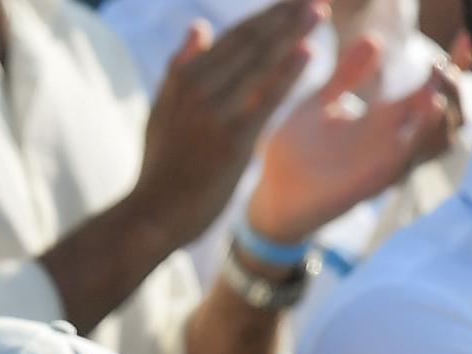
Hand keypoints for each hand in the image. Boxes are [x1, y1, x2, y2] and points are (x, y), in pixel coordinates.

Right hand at [131, 0, 322, 250]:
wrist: (153, 215)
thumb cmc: (160, 167)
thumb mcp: (161, 111)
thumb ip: (180, 68)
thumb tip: (199, 26)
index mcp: (182, 79)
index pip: (232, 37)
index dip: (266, 16)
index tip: (291, 2)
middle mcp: (197, 89)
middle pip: (249, 42)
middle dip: (284, 16)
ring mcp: (214, 113)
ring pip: (258, 63)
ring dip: (291, 33)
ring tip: (318, 11)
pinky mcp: (231, 140)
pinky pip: (266, 99)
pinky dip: (287, 74)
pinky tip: (308, 52)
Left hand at [244, 33, 465, 242]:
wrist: (272, 195)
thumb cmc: (294, 154)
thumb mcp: (320, 104)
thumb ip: (346, 75)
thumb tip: (375, 38)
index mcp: (382, 120)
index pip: (427, 88)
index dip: (450, 65)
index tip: (465, 36)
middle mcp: (393, 139)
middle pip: (445, 111)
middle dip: (458, 84)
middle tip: (463, 52)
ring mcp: (388, 159)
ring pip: (439, 135)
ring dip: (448, 106)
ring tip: (447, 73)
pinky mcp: (377, 176)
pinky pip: (411, 154)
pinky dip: (425, 131)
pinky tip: (431, 105)